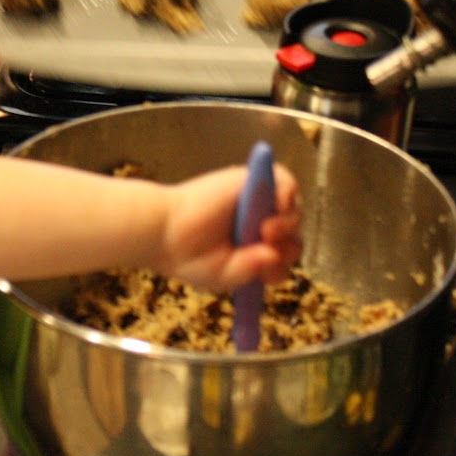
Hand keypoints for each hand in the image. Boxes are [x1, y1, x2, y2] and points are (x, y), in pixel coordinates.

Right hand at [158, 166, 301, 292]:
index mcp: (251, 245)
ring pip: (292, 210)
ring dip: (287, 224)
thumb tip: (274, 255)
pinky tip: (277, 208)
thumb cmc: (187, 256)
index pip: (282, 254)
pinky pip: (285, 183)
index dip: (281, 265)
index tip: (267, 275)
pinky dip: (287, 194)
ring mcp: (254, 200)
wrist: (163, 233)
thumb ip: (251, 269)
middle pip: (291, 232)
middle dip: (288, 247)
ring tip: (266, 231)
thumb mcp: (224, 275)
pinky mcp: (250, 180)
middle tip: (268, 251)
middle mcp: (256, 222)